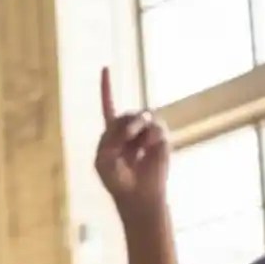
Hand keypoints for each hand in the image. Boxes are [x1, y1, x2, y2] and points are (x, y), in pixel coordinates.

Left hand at [94, 67, 171, 217]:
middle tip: (124, 139)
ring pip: (143, 116)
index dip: (107, 87)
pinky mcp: (160, 139)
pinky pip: (157, 127)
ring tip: (134, 141)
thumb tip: (133, 126)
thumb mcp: (104, 160)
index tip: (105, 68)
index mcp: (111, 132)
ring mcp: (146, 133)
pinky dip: (151, 135)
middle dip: (124, 125)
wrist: (136, 195)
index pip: (109, 105)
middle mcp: (130, 129)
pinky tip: (148, 147)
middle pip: (127, 114)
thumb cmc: (116, 180)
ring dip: (136, 126)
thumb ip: (111, 140)